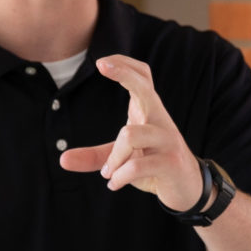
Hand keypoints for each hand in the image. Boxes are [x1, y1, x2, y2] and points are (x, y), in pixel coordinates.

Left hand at [58, 55, 201, 211]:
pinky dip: (119, 177)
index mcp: (149, 112)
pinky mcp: (171, 162)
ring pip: (130, 135)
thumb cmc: (154, 166)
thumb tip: (62, 160)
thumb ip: (96, 157)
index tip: (101, 62)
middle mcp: (160, 120)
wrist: (188, 189)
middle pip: (144, 88)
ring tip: (109, 173)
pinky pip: (136, 166)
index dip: (124, 65)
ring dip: (113, 159)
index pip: (142, 77)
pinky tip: (114, 184)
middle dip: (123, 73)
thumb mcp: (123, 159)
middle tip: (100, 65)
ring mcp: (167, 140)